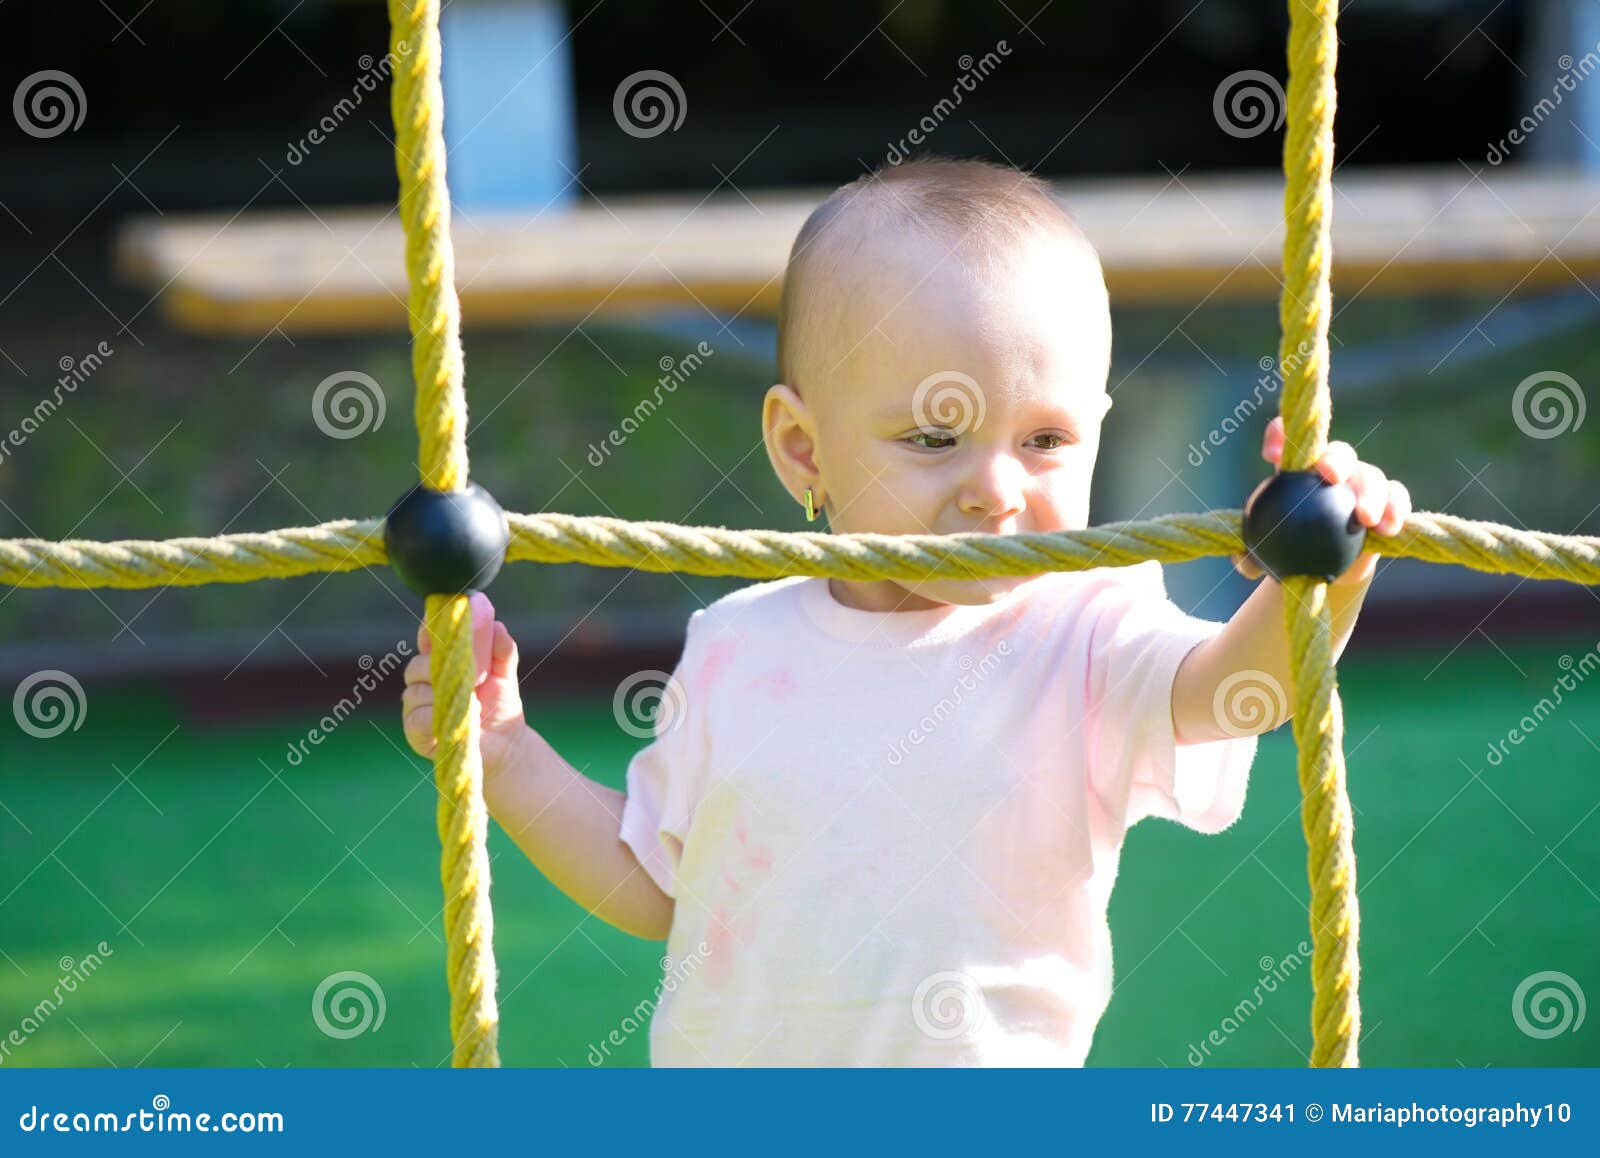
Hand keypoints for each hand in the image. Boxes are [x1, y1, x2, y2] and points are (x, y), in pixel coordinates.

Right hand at [401, 592, 528, 777]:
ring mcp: (417, 707)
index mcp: (440, 661)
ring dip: (444, 694)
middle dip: (439, 667)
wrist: (506, 744)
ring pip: (415, 691)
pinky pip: (417, 717)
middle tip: (468, 674)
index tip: (442, 626)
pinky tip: (461, 719)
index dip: (430, 632)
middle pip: (417, 665)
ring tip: (473, 702)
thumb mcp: (505, 673)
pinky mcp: (416, 732)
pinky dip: (437, 716)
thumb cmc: (500, 704)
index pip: (427, 640)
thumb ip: (503, 649)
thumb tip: (498, 626)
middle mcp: (423, 681)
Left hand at [1233, 416, 1410, 585]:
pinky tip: (1388, 528)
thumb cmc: (1286, 552)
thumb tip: (1243, 561)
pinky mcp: (1386, 502)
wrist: (1323, 569)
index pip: (1285, 440)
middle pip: (1337, 453)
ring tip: (1365, 518)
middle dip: (1335, 460)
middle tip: (1331, 477)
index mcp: (1294, 471)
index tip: (1272, 455)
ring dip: (1370, 493)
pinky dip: (1395, 508)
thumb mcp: (1263, 556)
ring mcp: (1361, 483)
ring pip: (1370, 475)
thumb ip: (1248, 556)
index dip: (1279, 436)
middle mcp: (1330, 469)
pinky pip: (1396, 497)